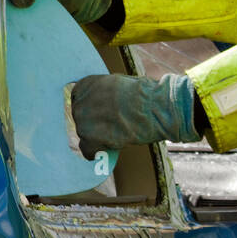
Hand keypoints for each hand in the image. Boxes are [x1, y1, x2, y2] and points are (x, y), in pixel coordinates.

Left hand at [71, 73, 201, 159]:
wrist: (157, 107)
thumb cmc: (145, 95)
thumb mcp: (118, 84)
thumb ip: (103, 93)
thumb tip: (100, 104)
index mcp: (86, 84)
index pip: (80, 100)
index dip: (92, 110)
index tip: (101, 115)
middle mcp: (80, 101)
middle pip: (81, 118)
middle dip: (93, 123)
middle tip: (111, 127)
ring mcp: (82, 120)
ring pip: (84, 134)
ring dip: (96, 137)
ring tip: (115, 136)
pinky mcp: (90, 138)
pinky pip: (87, 150)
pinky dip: (95, 153)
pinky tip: (105, 152)